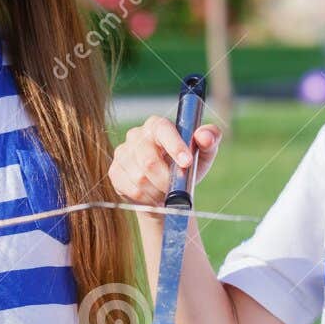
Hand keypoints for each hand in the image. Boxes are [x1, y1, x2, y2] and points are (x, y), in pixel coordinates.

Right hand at [108, 116, 222, 206]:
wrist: (168, 191)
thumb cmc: (186, 167)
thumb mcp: (203, 154)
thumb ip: (210, 139)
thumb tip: (204, 136)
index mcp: (157, 125)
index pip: (162, 129)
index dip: (174, 146)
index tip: (186, 163)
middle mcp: (136, 135)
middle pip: (148, 160)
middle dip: (166, 178)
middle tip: (176, 188)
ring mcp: (122, 153)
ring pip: (139, 178)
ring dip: (158, 191)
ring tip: (166, 192)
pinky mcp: (115, 172)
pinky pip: (131, 189)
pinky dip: (147, 198)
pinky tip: (153, 196)